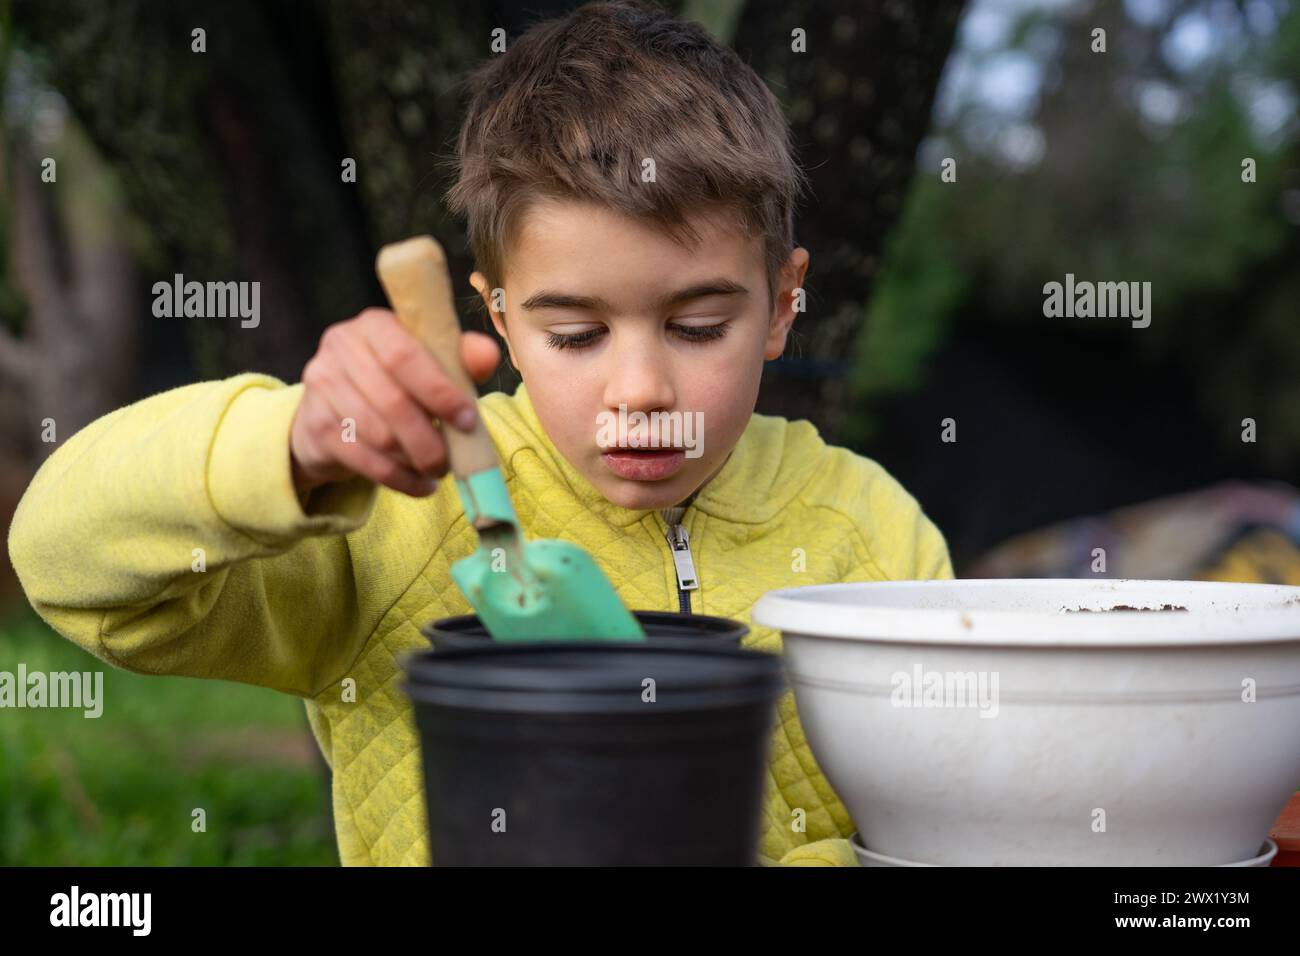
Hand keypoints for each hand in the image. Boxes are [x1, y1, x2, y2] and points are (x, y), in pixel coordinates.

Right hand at [290, 307, 499, 497]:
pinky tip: (420, 485)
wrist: (337, 409)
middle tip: (452, 460)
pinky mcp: (314, 425)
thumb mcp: (432, 364)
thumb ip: (461, 359)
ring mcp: (321, 385)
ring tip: (437, 469)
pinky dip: (400, 479)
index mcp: (375, 324)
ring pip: (379, 436)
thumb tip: (488, 355)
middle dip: (430, 439)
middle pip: (392, 402)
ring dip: (415, 460)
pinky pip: (364, 461)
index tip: (467, 420)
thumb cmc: (397, 381)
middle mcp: (341, 347)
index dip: (439, 392)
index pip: (405, 356)